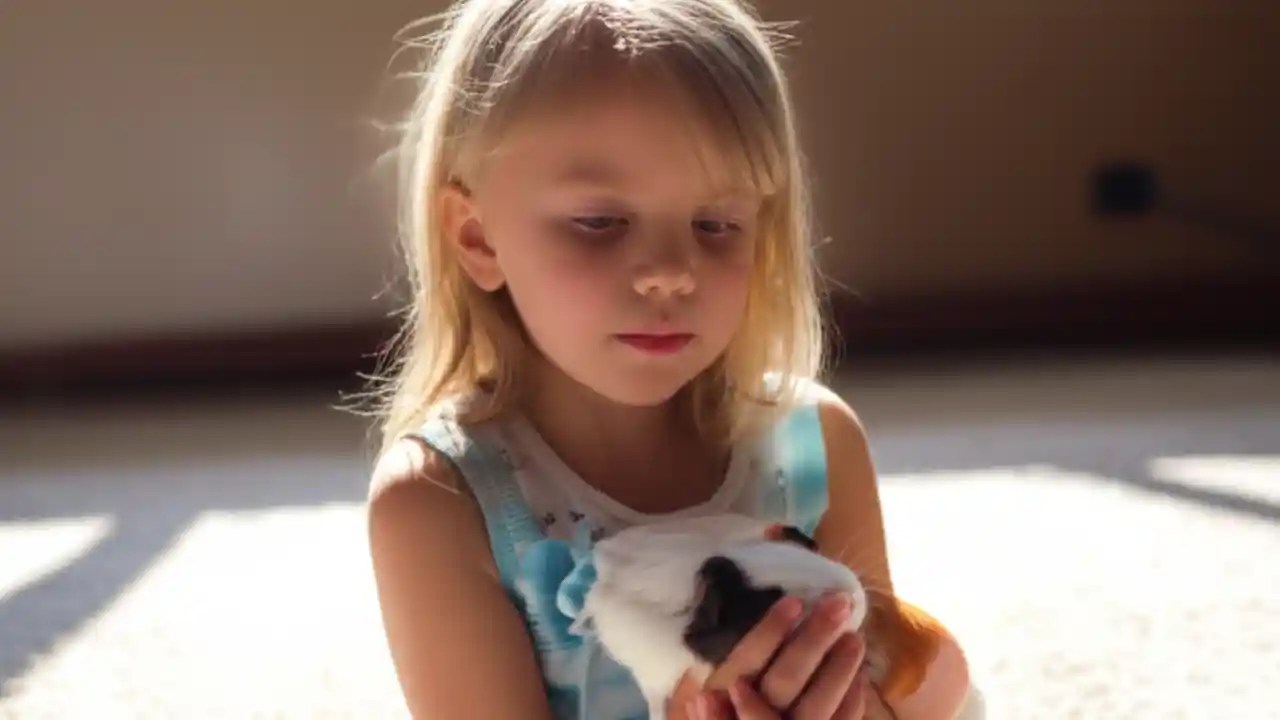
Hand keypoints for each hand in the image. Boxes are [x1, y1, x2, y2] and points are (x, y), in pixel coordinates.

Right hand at [674, 594, 868, 719]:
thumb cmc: (721, 692)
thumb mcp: (714, 656)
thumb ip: (738, 610)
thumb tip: (771, 534)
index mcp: (722, 685)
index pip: (745, 660)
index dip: (769, 632)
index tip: (794, 602)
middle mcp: (745, 710)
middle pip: (782, 682)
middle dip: (812, 644)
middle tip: (839, 605)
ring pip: (811, 711)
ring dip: (837, 673)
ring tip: (855, 638)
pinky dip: (848, 705)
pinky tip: (861, 679)